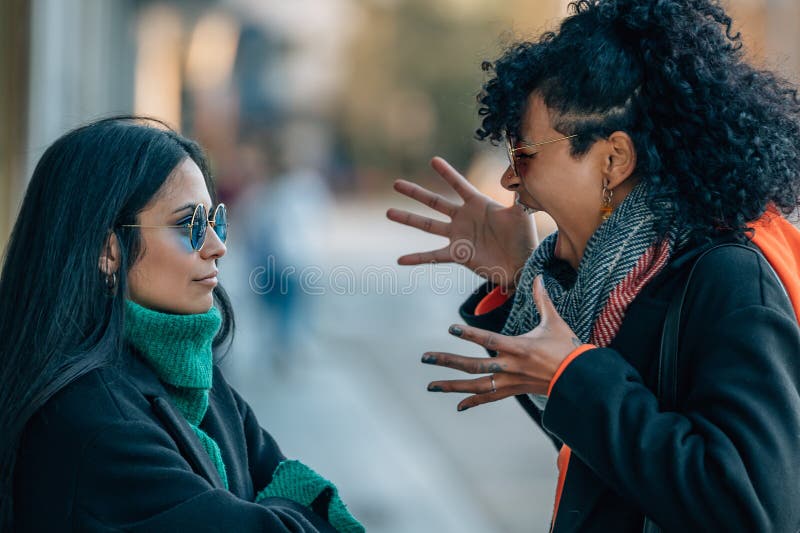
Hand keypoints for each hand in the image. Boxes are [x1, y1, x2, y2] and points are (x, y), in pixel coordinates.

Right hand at [387, 156, 536, 289]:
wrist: (522, 264)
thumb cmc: (524, 238)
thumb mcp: (521, 212)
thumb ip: (518, 190)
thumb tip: (521, 166)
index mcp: (477, 204)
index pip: (458, 185)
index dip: (446, 173)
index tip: (433, 160)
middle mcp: (463, 218)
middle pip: (434, 202)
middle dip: (415, 193)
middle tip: (396, 184)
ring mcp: (457, 236)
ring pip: (427, 225)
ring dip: (408, 219)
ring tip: (389, 212)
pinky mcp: (457, 255)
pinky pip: (433, 257)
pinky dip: (416, 259)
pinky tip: (400, 260)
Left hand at [422, 276, 583, 410]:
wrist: (579, 378)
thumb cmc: (568, 348)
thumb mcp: (554, 322)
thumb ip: (542, 299)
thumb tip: (538, 276)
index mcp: (519, 347)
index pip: (489, 340)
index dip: (469, 335)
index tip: (450, 329)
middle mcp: (510, 367)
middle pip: (473, 366)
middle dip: (447, 361)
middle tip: (424, 357)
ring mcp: (510, 381)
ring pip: (476, 386)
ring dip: (452, 386)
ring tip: (431, 386)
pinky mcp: (513, 390)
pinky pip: (489, 398)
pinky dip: (473, 402)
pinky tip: (458, 405)